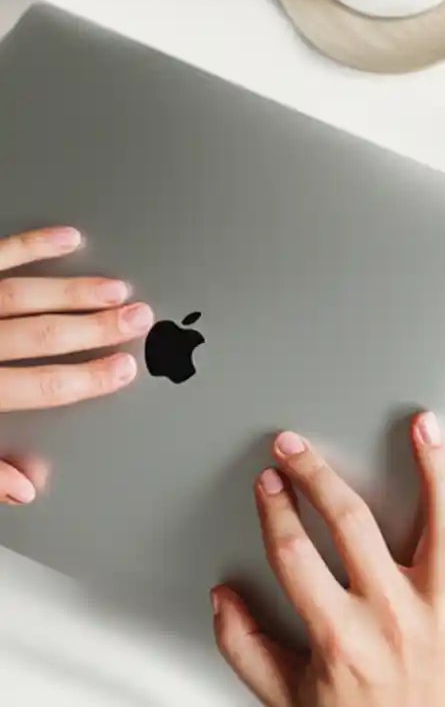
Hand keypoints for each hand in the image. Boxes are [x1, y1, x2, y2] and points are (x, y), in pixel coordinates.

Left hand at [0, 226, 153, 504]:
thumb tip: (25, 488)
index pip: (38, 385)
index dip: (88, 378)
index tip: (124, 369)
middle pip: (41, 335)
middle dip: (96, 328)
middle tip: (139, 319)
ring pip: (22, 294)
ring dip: (75, 291)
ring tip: (116, 288)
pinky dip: (29, 245)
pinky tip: (64, 240)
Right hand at [211, 412, 444, 706]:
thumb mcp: (286, 698)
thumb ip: (246, 646)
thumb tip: (224, 597)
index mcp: (340, 636)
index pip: (295, 554)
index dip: (275, 511)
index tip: (267, 484)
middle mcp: (392, 615)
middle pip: (350, 524)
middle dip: (316, 476)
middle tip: (297, 447)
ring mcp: (440, 608)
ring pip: (436, 521)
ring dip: (428, 465)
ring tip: (420, 425)